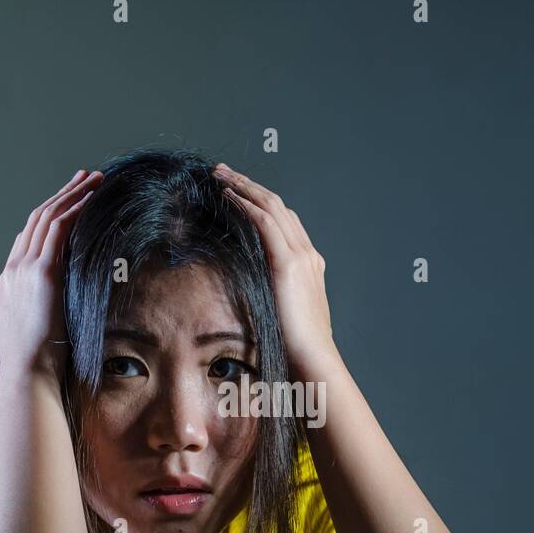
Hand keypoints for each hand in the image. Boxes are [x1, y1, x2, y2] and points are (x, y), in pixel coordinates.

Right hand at [0, 169, 102, 377]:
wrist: (27, 372)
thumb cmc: (32, 364)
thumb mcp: (27, 336)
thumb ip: (34, 319)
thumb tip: (45, 318)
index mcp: (7, 284)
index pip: (27, 239)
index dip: (48, 217)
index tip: (67, 204)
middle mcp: (12, 270)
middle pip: (37, 220)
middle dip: (62, 195)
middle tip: (83, 178)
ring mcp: (24, 269)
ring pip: (48, 218)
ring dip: (72, 194)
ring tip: (94, 179)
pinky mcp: (41, 273)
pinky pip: (58, 229)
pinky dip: (74, 209)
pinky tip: (90, 198)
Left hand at [213, 163, 335, 374]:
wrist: (313, 359)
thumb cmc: (296, 349)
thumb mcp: (285, 318)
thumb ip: (272, 302)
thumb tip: (250, 303)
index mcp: (310, 266)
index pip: (286, 223)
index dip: (261, 204)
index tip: (238, 194)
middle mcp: (308, 255)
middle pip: (279, 206)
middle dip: (250, 186)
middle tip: (223, 173)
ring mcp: (301, 257)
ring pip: (271, 206)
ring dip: (244, 186)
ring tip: (220, 175)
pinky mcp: (288, 263)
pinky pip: (264, 222)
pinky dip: (246, 204)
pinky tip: (228, 196)